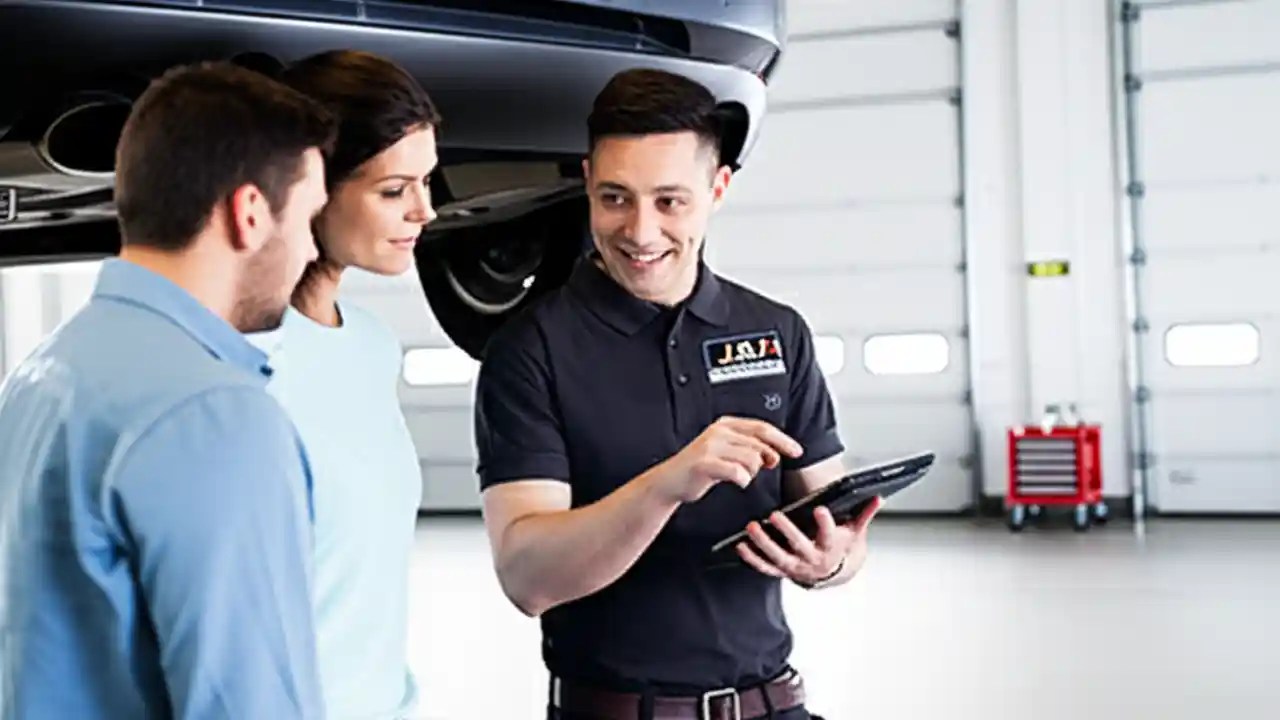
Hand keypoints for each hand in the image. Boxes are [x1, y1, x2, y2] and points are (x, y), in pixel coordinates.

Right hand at [650, 416, 802, 503]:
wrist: (670, 481)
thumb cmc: (700, 468)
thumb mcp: (726, 451)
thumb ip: (748, 448)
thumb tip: (774, 454)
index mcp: (726, 425)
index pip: (762, 428)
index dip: (783, 440)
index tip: (796, 451)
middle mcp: (719, 432)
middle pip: (760, 443)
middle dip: (769, 458)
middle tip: (768, 466)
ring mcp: (710, 447)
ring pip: (751, 459)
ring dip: (752, 472)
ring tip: (741, 476)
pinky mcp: (704, 463)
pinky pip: (737, 472)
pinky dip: (742, 479)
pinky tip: (737, 481)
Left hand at [736, 496, 882, 585]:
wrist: (833, 573)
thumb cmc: (841, 546)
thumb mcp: (854, 531)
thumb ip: (864, 514)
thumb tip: (878, 497)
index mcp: (830, 547)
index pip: (829, 534)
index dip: (825, 523)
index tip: (820, 509)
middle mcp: (812, 559)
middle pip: (799, 545)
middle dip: (787, 531)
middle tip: (775, 515)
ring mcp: (796, 567)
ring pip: (778, 557)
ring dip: (764, 543)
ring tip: (752, 527)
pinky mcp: (782, 571)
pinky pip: (765, 567)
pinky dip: (752, 558)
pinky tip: (741, 545)